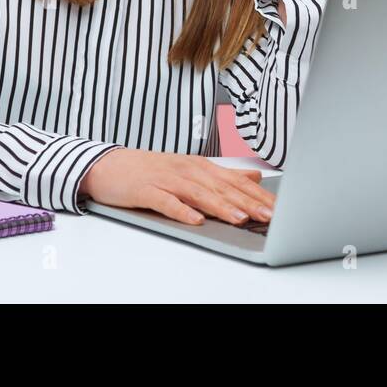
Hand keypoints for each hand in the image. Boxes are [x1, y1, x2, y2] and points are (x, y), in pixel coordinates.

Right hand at [78, 148, 275, 225]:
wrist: (108, 165)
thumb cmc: (150, 170)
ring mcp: (167, 179)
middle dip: (248, 203)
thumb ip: (223, 175)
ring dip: (221, 207)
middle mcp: (187, 170)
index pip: (235, 181)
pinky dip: (182, 211)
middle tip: (269, 216)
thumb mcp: (190, 169)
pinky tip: (195, 220)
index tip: (278, 208)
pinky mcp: (147, 190)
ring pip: (199, 194)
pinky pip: (167, 202)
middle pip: (222, 188)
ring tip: (240, 219)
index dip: (257, 194)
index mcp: (200, 166)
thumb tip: (254, 176)